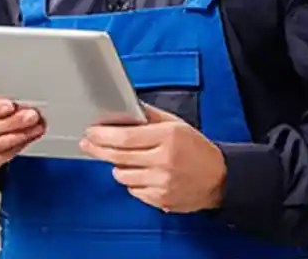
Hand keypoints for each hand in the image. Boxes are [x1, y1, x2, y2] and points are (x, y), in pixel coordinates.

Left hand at [79, 102, 226, 212]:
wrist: (219, 178)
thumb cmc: (196, 149)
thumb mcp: (176, 124)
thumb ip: (149, 115)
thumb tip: (124, 108)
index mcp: (168, 137)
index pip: (126, 136)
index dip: (103, 135)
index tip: (91, 132)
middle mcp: (164, 160)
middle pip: (118, 156)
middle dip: (98, 149)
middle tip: (87, 143)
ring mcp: (162, 182)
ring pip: (122, 176)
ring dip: (118, 167)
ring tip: (127, 160)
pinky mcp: (161, 200)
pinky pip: (133, 191)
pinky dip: (133, 182)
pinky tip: (143, 175)